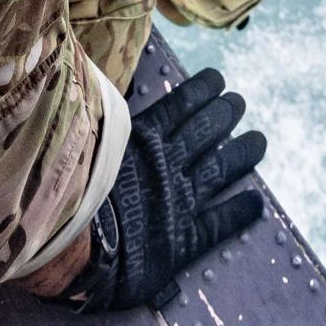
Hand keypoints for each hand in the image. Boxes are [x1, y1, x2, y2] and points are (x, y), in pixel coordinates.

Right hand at [54, 68, 265, 311]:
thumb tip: (87, 81)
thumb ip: (95, 115)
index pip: (179, 107)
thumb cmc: (65, 187)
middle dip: (225, 115)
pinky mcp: (184, 238)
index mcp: (142, 139)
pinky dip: (239, 212)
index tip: (218, 80)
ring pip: (219, 169)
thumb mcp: (78, 136)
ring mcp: (179, 201)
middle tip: (239, 102)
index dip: (201, 92)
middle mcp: (166, 164)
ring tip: (260, 140)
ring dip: (241, 154)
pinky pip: (219, 223)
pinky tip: (257, 205)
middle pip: (205, 132)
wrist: (72, 244)